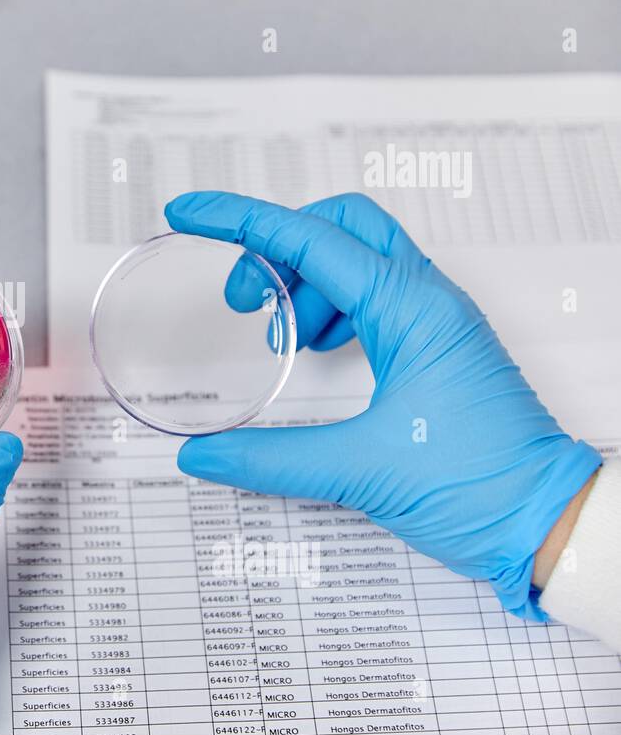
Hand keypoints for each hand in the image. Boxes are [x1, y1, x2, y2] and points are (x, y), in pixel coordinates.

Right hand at [165, 191, 599, 618]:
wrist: (546, 522)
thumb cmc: (479, 487)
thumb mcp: (360, 470)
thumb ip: (269, 460)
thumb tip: (202, 455)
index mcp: (411, 310)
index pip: (310, 238)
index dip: (240, 220)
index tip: (189, 213)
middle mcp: (425, 301)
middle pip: (339, 225)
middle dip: (278, 247)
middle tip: (243, 302)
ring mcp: (433, 320)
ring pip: (355, 259)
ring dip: (304, 285)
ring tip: (283, 343)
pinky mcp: (433, 346)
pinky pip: (371, 297)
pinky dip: (330, 310)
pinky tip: (317, 352)